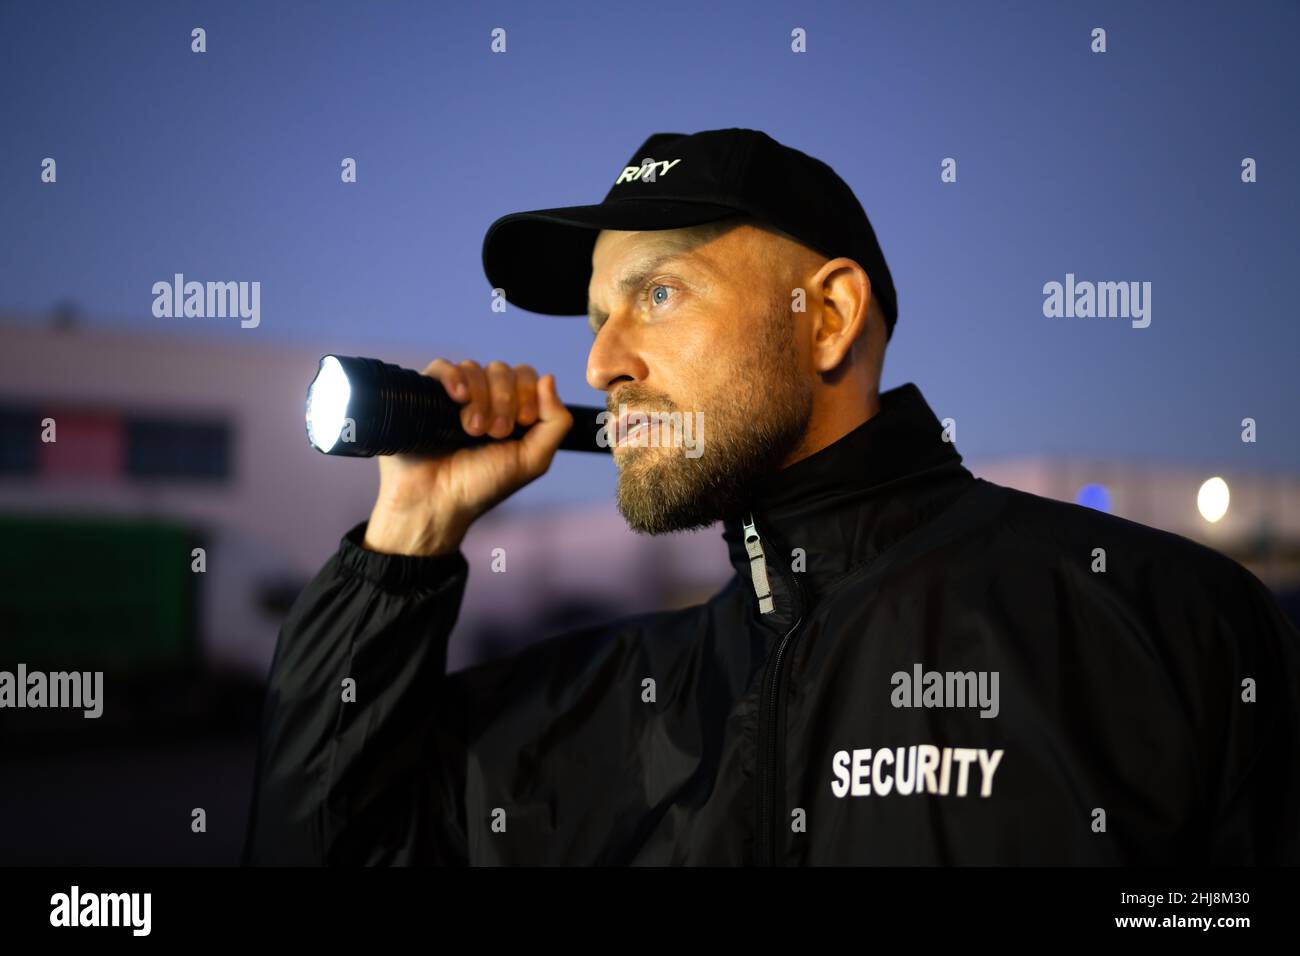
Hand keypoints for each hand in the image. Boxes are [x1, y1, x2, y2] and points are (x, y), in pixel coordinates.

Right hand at [362, 359, 572, 556]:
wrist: (435, 502)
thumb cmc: (483, 485)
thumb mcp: (532, 459)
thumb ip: (555, 422)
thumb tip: (549, 378)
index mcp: (510, 411)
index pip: (526, 375)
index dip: (527, 392)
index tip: (522, 423)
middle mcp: (484, 399)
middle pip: (502, 370)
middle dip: (503, 401)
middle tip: (495, 433)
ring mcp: (454, 396)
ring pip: (475, 368)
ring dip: (480, 399)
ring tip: (472, 431)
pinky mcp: (426, 394)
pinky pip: (443, 367)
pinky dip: (454, 377)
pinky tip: (458, 397)